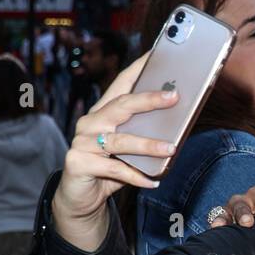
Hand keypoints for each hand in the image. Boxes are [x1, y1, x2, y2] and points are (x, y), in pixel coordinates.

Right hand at [52, 54, 178, 247]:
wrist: (80, 199)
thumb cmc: (109, 171)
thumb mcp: (129, 152)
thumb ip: (144, 138)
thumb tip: (176, 130)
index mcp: (103, 113)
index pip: (121, 84)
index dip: (138, 68)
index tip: (158, 55)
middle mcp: (90, 123)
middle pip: (121, 106)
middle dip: (149, 100)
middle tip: (174, 97)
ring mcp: (81, 142)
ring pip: (119, 140)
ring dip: (148, 145)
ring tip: (170, 149)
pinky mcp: (78, 162)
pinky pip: (113, 169)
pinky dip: (135, 176)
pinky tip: (152, 182)